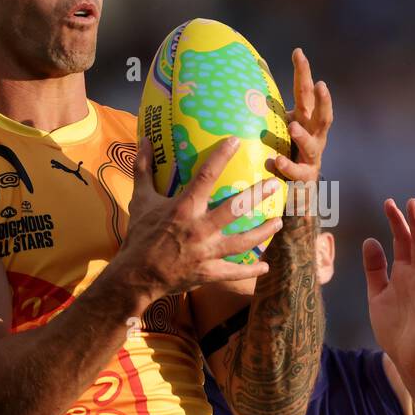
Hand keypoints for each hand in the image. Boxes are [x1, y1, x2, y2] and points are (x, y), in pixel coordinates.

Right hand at [121, 135, 283, 297]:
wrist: (135, 276)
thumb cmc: (139, 235)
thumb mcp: (140, 199)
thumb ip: (144, 169)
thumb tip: (144, 139)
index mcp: (183, 209)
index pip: (205, 176)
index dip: (221, 157)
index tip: (236, 141)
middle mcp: (199, 229)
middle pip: (235, 209)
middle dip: (257, 196)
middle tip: (275, 185)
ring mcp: (206, 252)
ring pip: (242, 242)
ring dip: (263, 232)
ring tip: (279, 222)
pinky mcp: (208, 272)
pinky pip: (234, 272)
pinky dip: (251, 271)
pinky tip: (265, 266)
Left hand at [271, 48, 332, 210]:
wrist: (299, 189)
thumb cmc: (289, 150)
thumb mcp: (281, 125)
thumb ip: (272, 106)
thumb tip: (254, 71)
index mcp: (306, 120)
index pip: (305, 93)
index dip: (303, 73)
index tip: (298, 52)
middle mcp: (315, 136)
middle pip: (322, 116)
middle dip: (323, 100)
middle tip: (320, 85)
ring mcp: (312, 157)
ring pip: (312, 145)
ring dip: (303, 136)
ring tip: (293, 128)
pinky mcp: (306, 178)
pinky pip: (298, 172)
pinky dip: (287, 166)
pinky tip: (275, 161)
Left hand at [362, 198, 414, 378]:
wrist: (407, 361)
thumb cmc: (395, 329)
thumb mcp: (377, 294)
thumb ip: (375, 269)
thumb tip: (370, 240)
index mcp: (403, 274)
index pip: (401, 242)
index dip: (396, 223)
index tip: (389, 203)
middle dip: (414, 222)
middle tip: (411, 200)